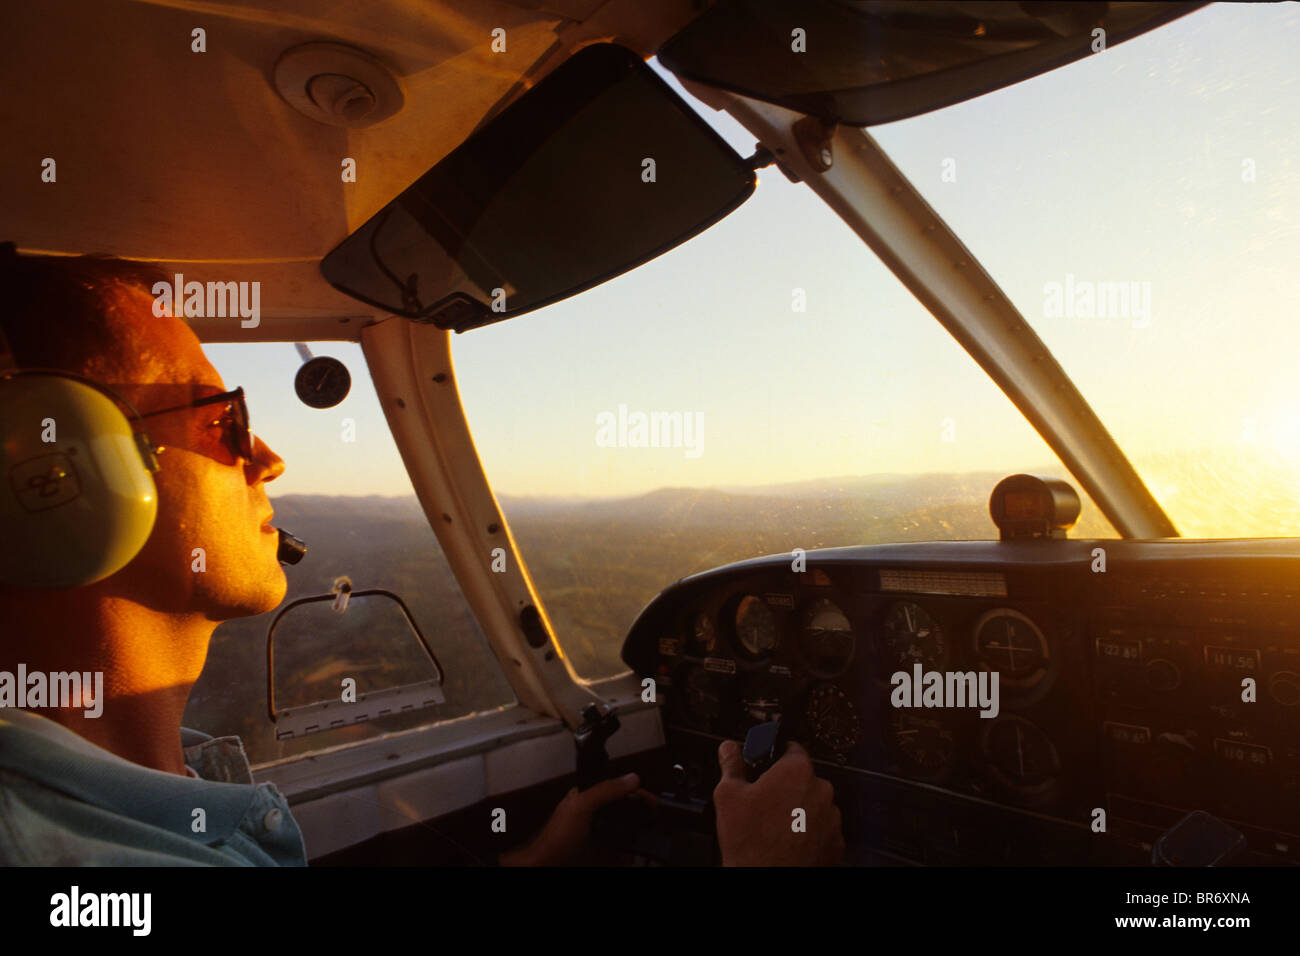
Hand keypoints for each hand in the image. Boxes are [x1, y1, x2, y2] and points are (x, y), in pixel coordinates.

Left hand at [499, 773, 647, 865]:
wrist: (543, 865)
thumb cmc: (555, 837)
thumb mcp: (583, 807)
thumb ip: (606, 790)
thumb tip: (631, 778)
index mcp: (587, 797)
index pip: (617, 789)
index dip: (636, 793)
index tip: (652, 802)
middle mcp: (591, 814)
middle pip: (621, 810)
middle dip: (638, 815)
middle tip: (653, 822)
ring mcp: (592, 834)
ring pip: (620, 831)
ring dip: (633, 836)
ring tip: (645, 841)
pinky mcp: (593, 853)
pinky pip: (614, 852)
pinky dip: (624, 855)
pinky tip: (629, 858)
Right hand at [713, 739, 843, 865]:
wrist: (768, 879)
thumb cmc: (751, 843)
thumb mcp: (728, 796)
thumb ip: (731, 764)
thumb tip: (729, 749)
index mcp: (796, 771)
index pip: (792, 748)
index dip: (776, 756)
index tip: (768, 766)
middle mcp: (820, 790)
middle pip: (803, 778)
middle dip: (786, 787)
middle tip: (765, 803)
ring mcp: (831, 818)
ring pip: (814, 804)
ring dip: (799, 810)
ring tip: (775, 826)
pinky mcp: (836, 841)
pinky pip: (822, 828)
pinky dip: (809, 832)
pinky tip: (788, 840)